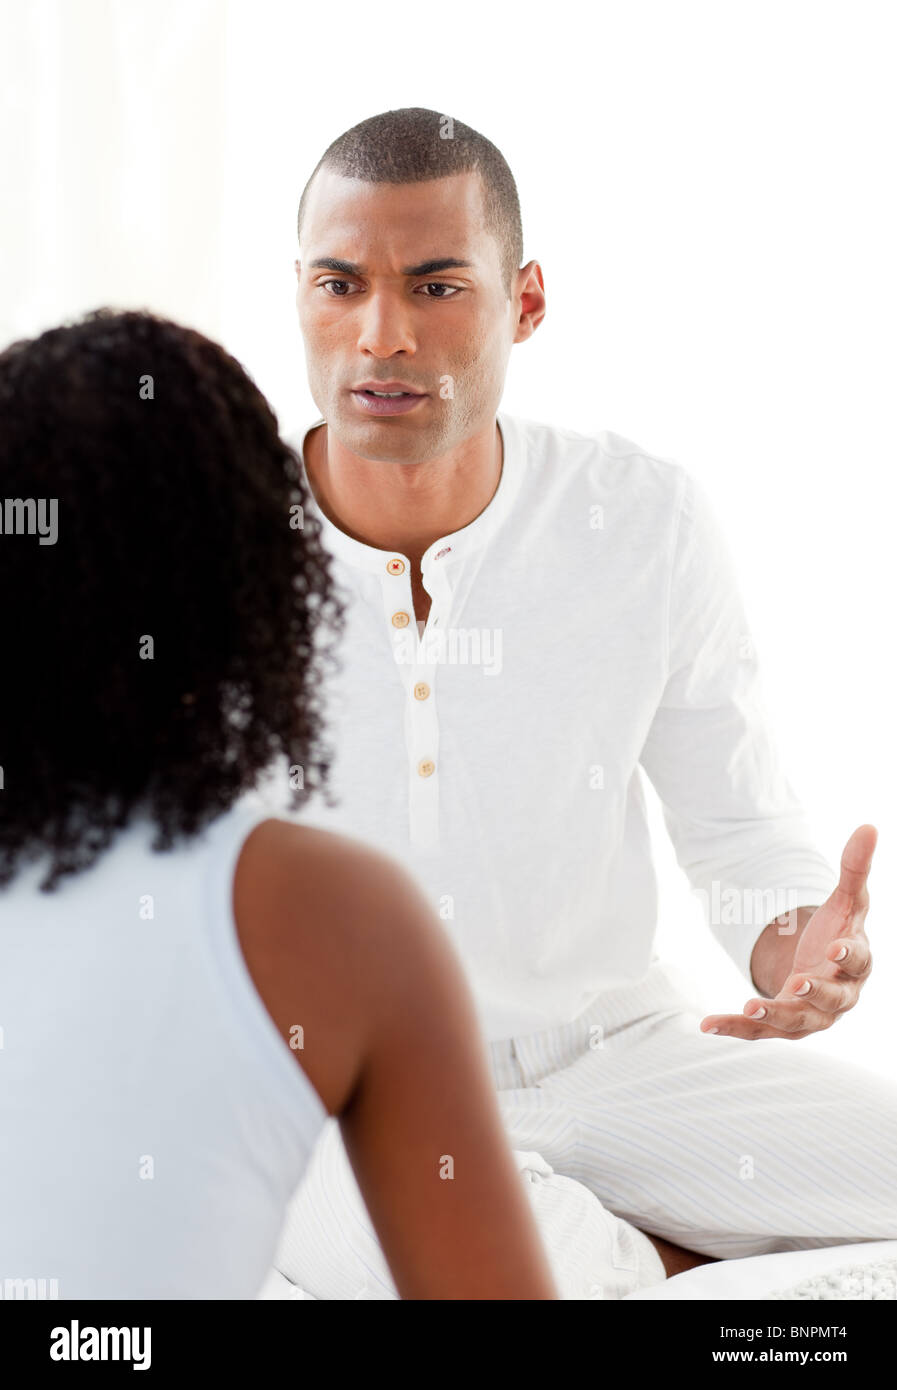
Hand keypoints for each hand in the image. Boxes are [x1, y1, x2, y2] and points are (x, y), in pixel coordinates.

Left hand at [700, 824, 876, 1040]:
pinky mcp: (780, 1025)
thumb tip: (869, 826)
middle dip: (814, 991)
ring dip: (774, 1015)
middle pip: (831, 999)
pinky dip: (734, 1028)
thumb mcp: (845, 900)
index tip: (835, 948)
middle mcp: (837, 996)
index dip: (848, 956)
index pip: (858, 962)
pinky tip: (707, 1024)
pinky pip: (758, 1031)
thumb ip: (855, 867)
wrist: (819, 967)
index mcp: (856, 965)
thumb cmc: (837, 932)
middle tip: (797, 981)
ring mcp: (810, 1015)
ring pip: (795, 1021)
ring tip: (751, 1006)